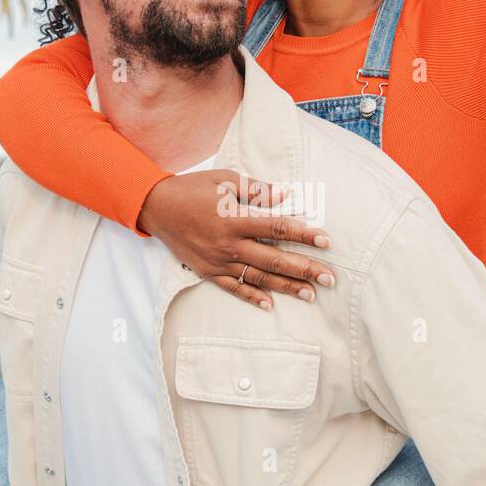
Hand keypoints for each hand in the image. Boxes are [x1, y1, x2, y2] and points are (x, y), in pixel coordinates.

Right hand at [138, 169, 334, 309]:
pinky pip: (233, 288)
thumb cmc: (192, 189)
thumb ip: (255, 190)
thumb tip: (284, 195)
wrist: (156, 207)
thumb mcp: (224, 179)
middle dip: (304, 269)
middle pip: (274, 259)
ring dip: (286, 287)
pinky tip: (270, 305)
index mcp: (234, 218)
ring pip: (258, 277)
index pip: (276, 228)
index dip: (302, 234)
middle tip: (330, 278)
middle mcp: (228, 244)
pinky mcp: (208, 272)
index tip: (325, 240)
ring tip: (311, 295)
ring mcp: (218, 261)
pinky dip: (252, 297)